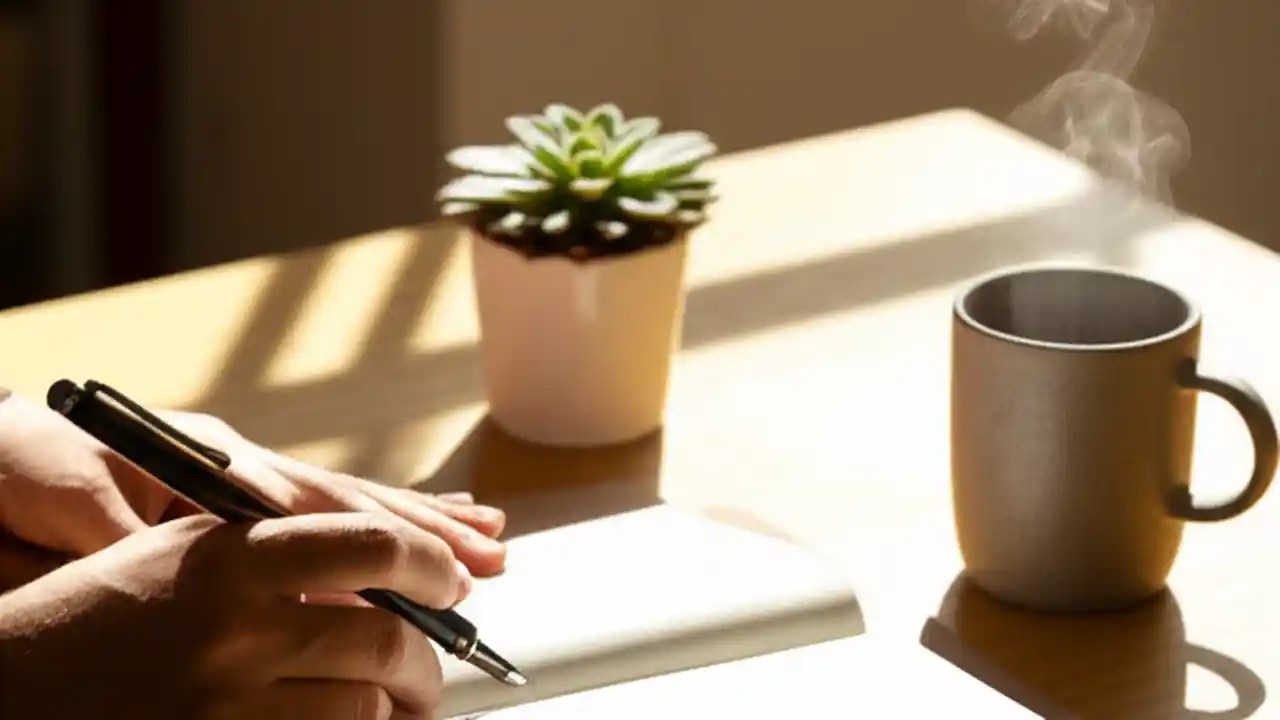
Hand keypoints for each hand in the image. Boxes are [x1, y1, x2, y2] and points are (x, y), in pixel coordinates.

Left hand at [0, 390, 505, 590]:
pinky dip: (382, 523)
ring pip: (349, 503)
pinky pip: (325, 514)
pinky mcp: (240, 494)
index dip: (376, 537)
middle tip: (491, 556)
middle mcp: (242, 461)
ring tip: (488, 541)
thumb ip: (136, 533)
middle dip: (424, 529)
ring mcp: (246, 475)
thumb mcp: (60, 500)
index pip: (310, 505)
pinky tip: (427, 529)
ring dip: (422, 523)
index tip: (433, 569)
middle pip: (348, 499)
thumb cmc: (20, 469)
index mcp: (207, 458)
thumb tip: (219, 562)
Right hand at [0, 512, 466, 718]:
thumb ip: (274, 549)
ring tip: (391, 706)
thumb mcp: (176, 552)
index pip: (370, 543)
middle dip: (428, 659)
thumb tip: (387, 564)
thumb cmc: (93, 619)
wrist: (7, 692)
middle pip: (388, 639)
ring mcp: (229, 704)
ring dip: (391, 711)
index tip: (453, 578)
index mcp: (230, 556)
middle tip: (431, 666)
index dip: (431, 559)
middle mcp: (236, 628)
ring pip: (366, 708)